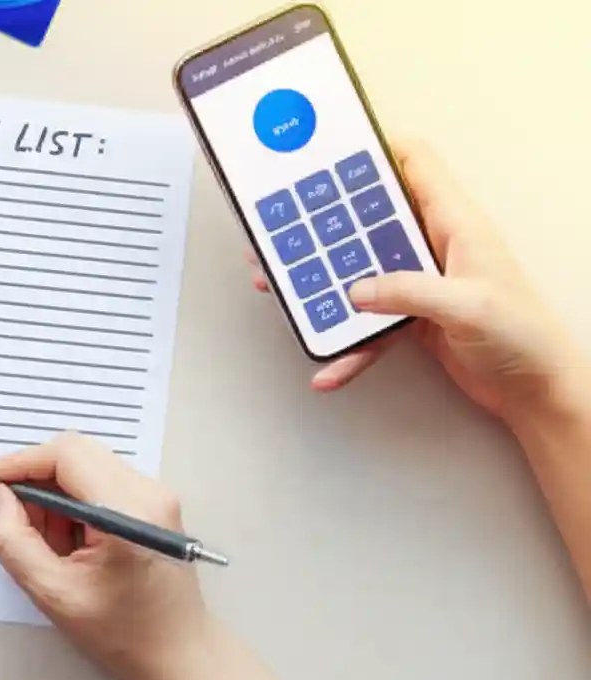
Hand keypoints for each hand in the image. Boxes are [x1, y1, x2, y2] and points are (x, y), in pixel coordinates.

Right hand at [0, 433, 307, 679]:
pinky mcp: (154, 503)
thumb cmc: (123, 633)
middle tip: (14, 514)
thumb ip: (14, 540)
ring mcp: (156, 495)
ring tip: (47, 541)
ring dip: (55, 491)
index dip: (22, 462)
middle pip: (77, 453)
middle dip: (36, 476)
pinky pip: (102, 481)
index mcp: (126, 512)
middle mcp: (148, 492)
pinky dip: (75, 501)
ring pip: (87, 465)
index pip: (66, 455)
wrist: (179, 654)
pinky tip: (70, 540)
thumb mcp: (53, 593)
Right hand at [246, 139, 582, 424]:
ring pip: (360, 269)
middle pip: (371, 217)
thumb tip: (356, 289)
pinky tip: (332, 365)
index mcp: (455, 223)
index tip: (329, 150)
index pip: (415, 163)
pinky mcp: (412, 316)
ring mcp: (420, 281)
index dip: (375, 148)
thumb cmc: (523, 337)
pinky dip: (349, 344)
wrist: (537, 390)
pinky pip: (368, 322)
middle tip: (285, 220)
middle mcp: (434, 245)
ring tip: (283, 284)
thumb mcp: (468, 306)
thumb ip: (409, 291)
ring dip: (323, 281)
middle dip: (327, 219)